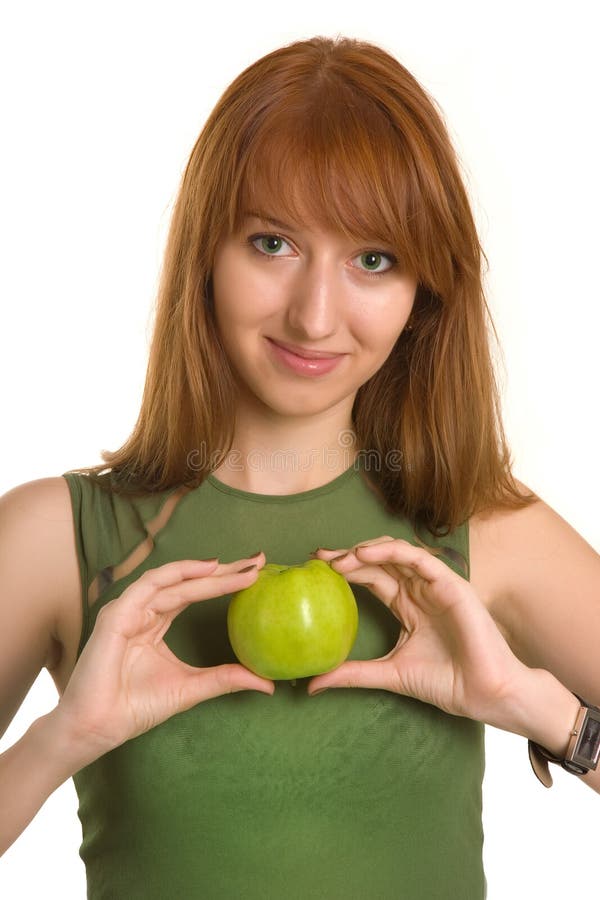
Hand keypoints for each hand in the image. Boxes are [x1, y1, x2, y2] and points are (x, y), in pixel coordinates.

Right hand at [54, 554, 273, 758]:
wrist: (100, 727)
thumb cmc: (136, 706)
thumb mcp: (193, 687)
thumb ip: (226, 678)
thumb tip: (268, 684)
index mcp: (155, 622)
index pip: (193, 593)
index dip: (224, 581)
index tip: (256, 573)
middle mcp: (142, 611)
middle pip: (187, 582)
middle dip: (223, 570)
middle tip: (257, 561)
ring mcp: (128, 610)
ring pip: (173, 581)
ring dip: (207, 572)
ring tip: (239, 568)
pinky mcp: (116, 615)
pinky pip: (149, 586)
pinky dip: (177, 574)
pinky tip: (205, 571)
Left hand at [308, 538, 530, 728]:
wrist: (484, 694)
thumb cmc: (446, 683)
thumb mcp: (388, 674)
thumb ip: (352, 674)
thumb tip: (311, 686)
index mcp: (407, 605)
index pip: (371, 578)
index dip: (344, 570)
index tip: (314, 571)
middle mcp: (419, 590)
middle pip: (379, 562)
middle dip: (347, 557)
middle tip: (318, 560)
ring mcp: (435, 584)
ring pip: (396, 553)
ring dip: (365, 551)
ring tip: (338, 561)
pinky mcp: (450, 583)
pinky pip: (418, 558)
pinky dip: (391, 551)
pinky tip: (365, 554)